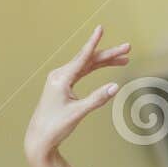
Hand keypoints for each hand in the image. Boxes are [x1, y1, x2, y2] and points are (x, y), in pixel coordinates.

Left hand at [23, 24, 130, 166]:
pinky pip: (81, 72)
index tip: (100, 28)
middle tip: (127, 49)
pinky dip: (94, 69)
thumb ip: (97, 98)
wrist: (39, 138)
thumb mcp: (78, 113)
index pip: (82, 57)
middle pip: (88, 60)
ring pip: (86, 65)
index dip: (93, 42)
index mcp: (61, 78)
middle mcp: (60, 75)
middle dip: (109, 54)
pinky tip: (105, 65)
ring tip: (123, 58)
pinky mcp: (62, 86)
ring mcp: (60, 79)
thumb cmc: (55, 126)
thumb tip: (115, 86)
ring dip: (104, 61)